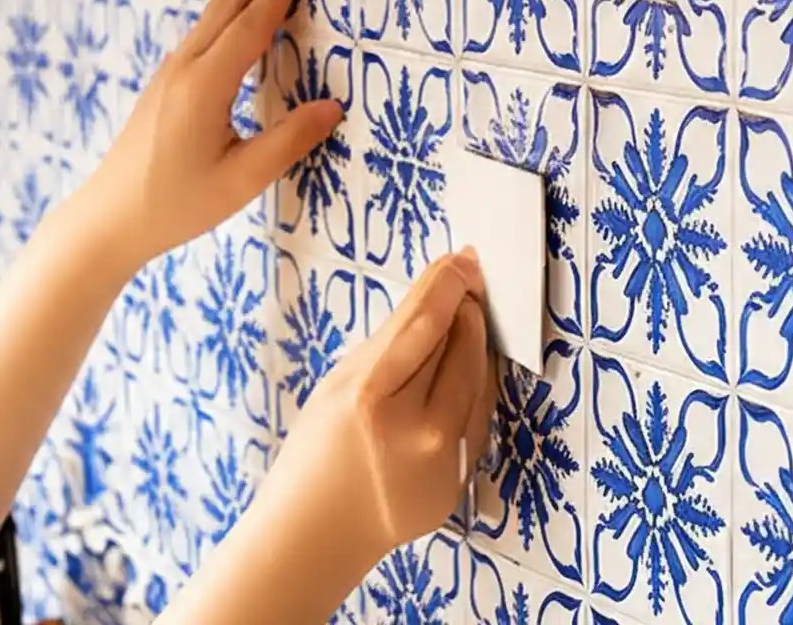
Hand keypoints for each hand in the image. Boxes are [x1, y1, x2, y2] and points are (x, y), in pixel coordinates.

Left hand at [85, 0, 341, 262]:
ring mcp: (169, 75)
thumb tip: (333, 106)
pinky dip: (226, 11)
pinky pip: (203, 36)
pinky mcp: (164, 88)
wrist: (108, 221)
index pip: (254, 22)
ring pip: (212, 16)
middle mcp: (184, 68)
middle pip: (228, 2)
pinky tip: (234, 13)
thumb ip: (289, 140)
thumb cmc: (174, 206)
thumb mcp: (242, 180)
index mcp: (205, 84)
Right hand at [251, 250, 498, 557]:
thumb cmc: (315, 454)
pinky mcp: (460, 478)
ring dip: (475, 342)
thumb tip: (435, 300)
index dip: (447, 284)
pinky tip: (460, 368)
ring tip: (465, 318)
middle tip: (469, 279)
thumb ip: (386, 346)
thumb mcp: (335, 386)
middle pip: (459, 346)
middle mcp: (415, 428)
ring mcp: (443, 458)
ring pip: (477, 377)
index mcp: (370, 398)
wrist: (318, 533)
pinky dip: (472, 385)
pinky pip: (476, 414)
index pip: (423, 324)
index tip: (462, 260)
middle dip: (467, 308)